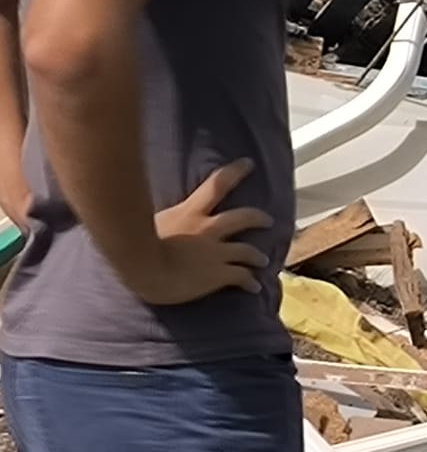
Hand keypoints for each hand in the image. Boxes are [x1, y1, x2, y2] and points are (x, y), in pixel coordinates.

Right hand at [127, 158, 273, 305]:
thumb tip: (139, 213)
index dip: (235, 172)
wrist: (142, 268)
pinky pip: (241, 276)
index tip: (250, 163)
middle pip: (242, 217)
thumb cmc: (133, 245)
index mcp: (189, 213)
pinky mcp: (219, 273)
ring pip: (247, 250)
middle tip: (268, 220)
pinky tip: (254, 287)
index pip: (216, 185)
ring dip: (257, 255)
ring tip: (264, 259)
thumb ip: (154, 217)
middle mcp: (208, 229)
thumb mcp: (145, 222)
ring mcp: (216, 252)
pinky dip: (251, 282)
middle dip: (258, 218)